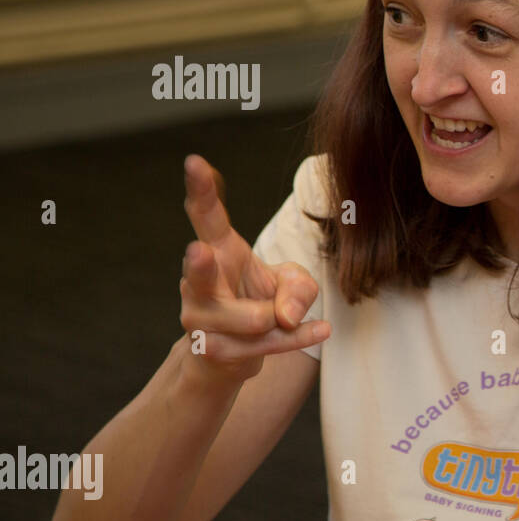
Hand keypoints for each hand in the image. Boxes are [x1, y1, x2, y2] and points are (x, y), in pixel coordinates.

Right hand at [178, 154, 329, 384]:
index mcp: (220, 251)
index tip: (194, 162)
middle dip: (199, 266)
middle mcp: (199, 283)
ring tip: (284, 317)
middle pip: (198, 274)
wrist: (230, 358)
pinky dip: (295, 339)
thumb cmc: (262, 305)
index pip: (207, 217)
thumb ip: (299, 288)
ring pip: (249, 320)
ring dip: (277, 320)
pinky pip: (261, 345)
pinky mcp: (210, 350)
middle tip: (199, 252)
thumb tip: (285, 314)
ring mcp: (199, 318)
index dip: (201, 191)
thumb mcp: (293, 285)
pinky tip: (321, 330)